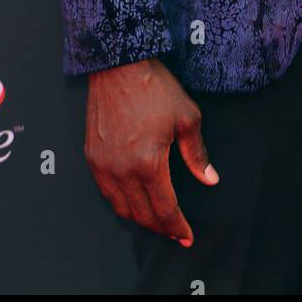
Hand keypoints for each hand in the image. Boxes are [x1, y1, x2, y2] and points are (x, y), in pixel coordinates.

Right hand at [84, 57, 218, 245]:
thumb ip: (197, 154)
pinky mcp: (92, 156)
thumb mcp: (186, 118)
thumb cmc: (154, 87)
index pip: (165, 208)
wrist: (119, 65)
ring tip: (155, 219)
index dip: (177, 226)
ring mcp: (103, 165)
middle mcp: (122, 170)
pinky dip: (120, 201)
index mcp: (148, 164)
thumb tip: (209, 178)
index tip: (186, 235)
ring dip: (139, 217)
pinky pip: (105, 191)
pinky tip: (131, 199)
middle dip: (160, 227)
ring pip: (120, 207)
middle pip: (142, 214)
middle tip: (174, 231)